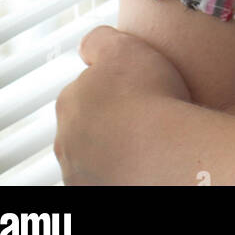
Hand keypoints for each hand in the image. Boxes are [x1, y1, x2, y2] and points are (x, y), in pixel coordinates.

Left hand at [54, 25, 191, 185]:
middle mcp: (65, 142)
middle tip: (142, 114)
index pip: (84, 88)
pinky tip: (144, 163)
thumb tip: (87, 48)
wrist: (169, 153)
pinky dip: (123, 172)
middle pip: (86, 124)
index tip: (133, 87)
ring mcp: (80, 175)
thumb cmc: (149, 98)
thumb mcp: (122, 46)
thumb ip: (97, 40)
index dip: (112, 85)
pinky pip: (109, 178)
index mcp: (67, 102)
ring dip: (114, 148)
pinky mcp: (97, 194)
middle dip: (109, 119)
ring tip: (146, 141)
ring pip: (95, 155)